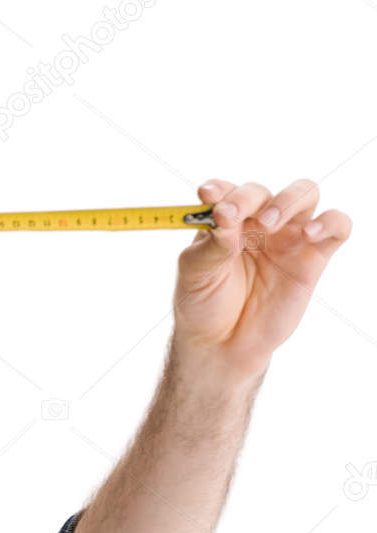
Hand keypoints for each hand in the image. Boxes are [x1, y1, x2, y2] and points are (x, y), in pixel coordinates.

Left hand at [170, 178, 350, 384]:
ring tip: (269, 224)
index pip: (225, 193)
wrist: (223, 343)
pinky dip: (330, 222)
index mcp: (225, 222)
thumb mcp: (195, 274)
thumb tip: (226, 220)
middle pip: (263, 191)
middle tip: (232, 216)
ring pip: (304, 194)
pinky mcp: (313, 256)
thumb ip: (210, 246)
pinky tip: (309, 235)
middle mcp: (257, 223)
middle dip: (247, 198)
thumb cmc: (205, 304)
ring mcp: (287, 237)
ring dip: (287, 200)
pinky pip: (337, 226)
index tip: (206, 195)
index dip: (218, 189)